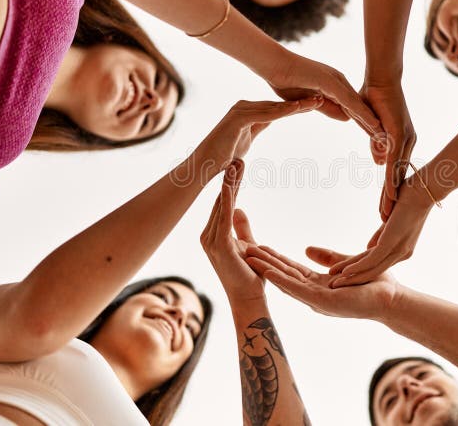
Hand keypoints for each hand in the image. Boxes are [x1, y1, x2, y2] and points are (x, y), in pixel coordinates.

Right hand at [195, 98, 321, 179]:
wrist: (204, 166)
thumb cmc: (223, 157)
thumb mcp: (247, 139)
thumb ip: (258, 127)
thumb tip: (268, 123)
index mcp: (249, 111)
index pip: (278, 108)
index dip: (298, 106)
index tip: (317, 104)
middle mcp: (244, 107)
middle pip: (279, 105)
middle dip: (301, 102)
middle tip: (323, 98)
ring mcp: (240, 111)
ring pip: (274, 108)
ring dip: (296, 105)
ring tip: (316, 102)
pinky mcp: (237, 118)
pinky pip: (264, 115)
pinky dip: (281, 112)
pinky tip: (297, 109)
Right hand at [200, 160, 265, 302]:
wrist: (249, 300)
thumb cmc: (250, 276)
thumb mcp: (246, 245)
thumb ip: (242, 228)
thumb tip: (239, 208)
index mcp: (213, 235)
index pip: (223, 204)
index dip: (230, 185)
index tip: (237, 165)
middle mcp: (207, 236)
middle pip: (220, 202)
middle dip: (228, 179)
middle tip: (237, 157)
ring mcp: (210, 241)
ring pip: (222, 206)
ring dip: (228, 184)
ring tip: (235, 164)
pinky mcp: (219, 246)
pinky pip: (224, 218)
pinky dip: (227, 199)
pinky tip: (230, 184)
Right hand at [245, 245, 399, 319]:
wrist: (392, 300)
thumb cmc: (374, 285)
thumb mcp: (345, 265)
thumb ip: (326, 258)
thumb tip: (307, 248)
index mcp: (317, 286)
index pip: (290, 270)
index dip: (273, 258)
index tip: (256, 247)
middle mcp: (313, 294)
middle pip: (283, 274)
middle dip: (263, 262)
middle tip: (243, 249)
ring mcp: (316, 299)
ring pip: (286, 281)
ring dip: (266, 269)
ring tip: (248, 257)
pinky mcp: (322, 301)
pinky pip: (298, 288)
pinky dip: (281, 279)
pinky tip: (267, 270)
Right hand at [267, 52, 385, 142]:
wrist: (273, 64)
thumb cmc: (285, 81)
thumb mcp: (308, 100)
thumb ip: (326, 108)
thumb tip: (345, 118)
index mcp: (333, 85)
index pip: (353, 108)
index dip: (364, 122)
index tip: (374, 135)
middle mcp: (338, 82)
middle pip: (360, 107)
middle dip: (372, 123)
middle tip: (386, 139)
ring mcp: (335, 81)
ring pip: (358, 105)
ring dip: (372, 121)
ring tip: (386, 136)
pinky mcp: (330, 82)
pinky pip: (350, 102)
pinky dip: (362, 114)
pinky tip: (373, 125)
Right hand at [327, 178, 433, 286]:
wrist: (425, 190)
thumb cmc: (409, 201)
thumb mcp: (391, 223)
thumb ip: (380, 236)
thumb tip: (368, 247)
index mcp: (402, 250)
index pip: (376, 264)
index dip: (359, 271)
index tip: (342, 277)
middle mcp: (402, 254)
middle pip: (373, 271)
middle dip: (353, 280)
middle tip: (334, 285)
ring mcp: (398, 249)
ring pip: (371, 268)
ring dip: (351, 277)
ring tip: (334, 282)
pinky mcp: (393, 243)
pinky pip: (372, 259)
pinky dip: (357, 267)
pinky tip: (344, 272)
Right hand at [360, 82, 415, 218]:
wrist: (380, 76)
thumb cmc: (374, 95)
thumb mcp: (372, 126)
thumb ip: (376, 143)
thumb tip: (378, 161)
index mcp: (402, 140)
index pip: (395, 172)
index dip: (390, 191)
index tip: (385, 209)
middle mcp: (407, 142)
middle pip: (399, 179)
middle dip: (392, 202)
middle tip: (386, 222)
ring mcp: (405, 140)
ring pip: (397, 176)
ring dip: (391, 199)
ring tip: (385, 218)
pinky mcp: (399, 136)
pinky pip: (395, 165)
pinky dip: (392, 183)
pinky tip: (389, 198)